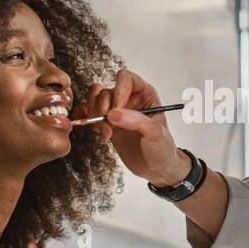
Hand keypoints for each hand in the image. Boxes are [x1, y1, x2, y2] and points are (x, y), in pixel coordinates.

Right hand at [73, 68, 189, 184]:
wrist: (157, 169)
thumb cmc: (162, 148)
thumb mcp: (156, 133)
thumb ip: (136, 121)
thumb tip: (113, 114)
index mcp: (144, 94)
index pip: (126, 78)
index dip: (119, 90)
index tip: (117, 109)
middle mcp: (128, 99)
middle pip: (105, 90)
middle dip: (102, 107)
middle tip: (109, 125)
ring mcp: (116, 112)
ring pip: (94, 100)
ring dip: (94, 115)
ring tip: (107, 133)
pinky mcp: (107, 124)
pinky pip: (88, 113)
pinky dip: (85, 119)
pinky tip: (95, 130)